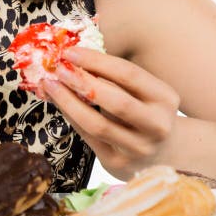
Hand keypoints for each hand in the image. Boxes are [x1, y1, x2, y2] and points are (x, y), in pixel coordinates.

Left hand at [41, 46, 180, 179]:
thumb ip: (117, 76)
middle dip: (82, 82)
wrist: (163, 153)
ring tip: (51, 85)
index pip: (129, 75)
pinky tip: (58, 102)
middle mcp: (157, 125)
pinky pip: (88, 137)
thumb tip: (75, 55)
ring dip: (69, 102)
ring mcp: (138, 148)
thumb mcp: (145, 91)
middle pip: (116, 102)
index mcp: (165, 98)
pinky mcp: (118, 163)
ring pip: (97, 124)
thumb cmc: (146, 110)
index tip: (71, 51)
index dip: (97, 61)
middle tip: (58, 68)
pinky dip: (70, 116)